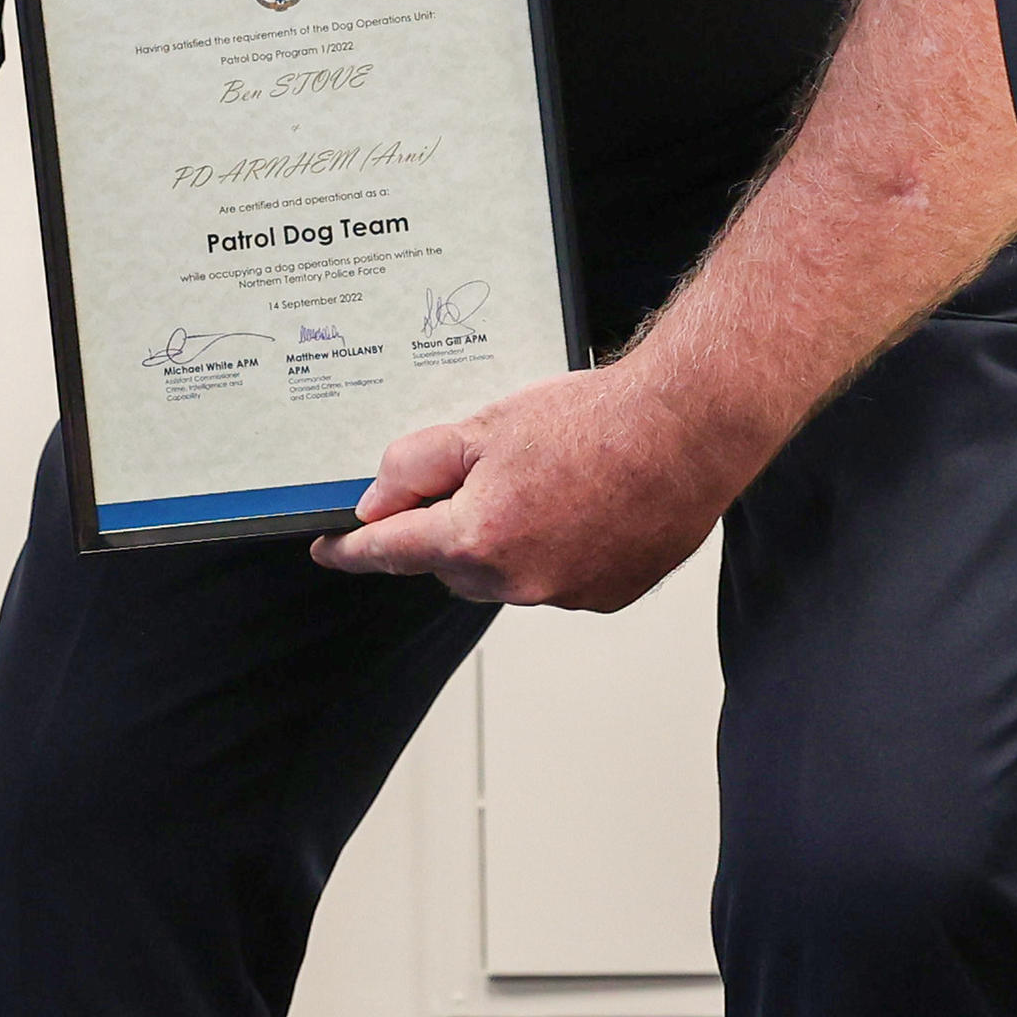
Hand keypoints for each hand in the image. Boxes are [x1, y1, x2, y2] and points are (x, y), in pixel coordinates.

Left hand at [309, 359, 770, 609]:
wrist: (689, 429)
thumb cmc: (595, 422)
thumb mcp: (482, 426)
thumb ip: (416, 466)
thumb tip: (376, 502)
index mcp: (476, 539)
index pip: (388, 552)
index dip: (350, 550)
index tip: (327, 550)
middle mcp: (517, 581)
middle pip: (448, 565)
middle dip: (445, 529)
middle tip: (474, 477)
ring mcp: (566, 594)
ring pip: (502, 575)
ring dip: (502, 541)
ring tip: (543, 483)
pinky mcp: (606, 594)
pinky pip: (554, 579)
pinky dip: (551, 551)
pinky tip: (578, 505)